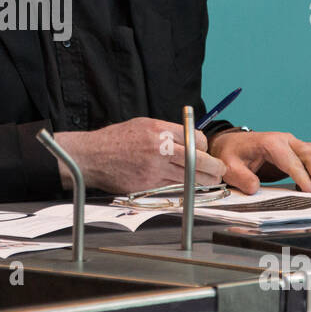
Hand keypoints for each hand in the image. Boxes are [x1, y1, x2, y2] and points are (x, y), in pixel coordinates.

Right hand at [53, 117, 225, 193]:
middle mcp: (160, 148)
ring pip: (190, 177)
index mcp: (160, 130)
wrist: (91, 156)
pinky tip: (186, 185)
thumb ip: (167, 132)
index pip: (197, 138)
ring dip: (203, 180)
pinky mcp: (148, 185)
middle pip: (200, 160)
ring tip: (209, 180)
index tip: (204, 150)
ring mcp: (154, 168)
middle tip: (219, 170)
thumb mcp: (143, 124)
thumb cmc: (115, 139)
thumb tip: (190, 139)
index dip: (204, 146)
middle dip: (214, 167)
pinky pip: (173, 187)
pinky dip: (183, 187)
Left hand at [209, 131, 310, 193]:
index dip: (302, 177)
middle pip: (310, 154)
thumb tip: (255, 189)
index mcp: (270, 142)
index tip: (310, 192)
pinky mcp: (296, 152)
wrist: (232, 144)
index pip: (292, 161)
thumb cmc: (232, 154)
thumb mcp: (230, 167)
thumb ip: (241, 178)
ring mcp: (292, 145)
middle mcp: (285, 140)